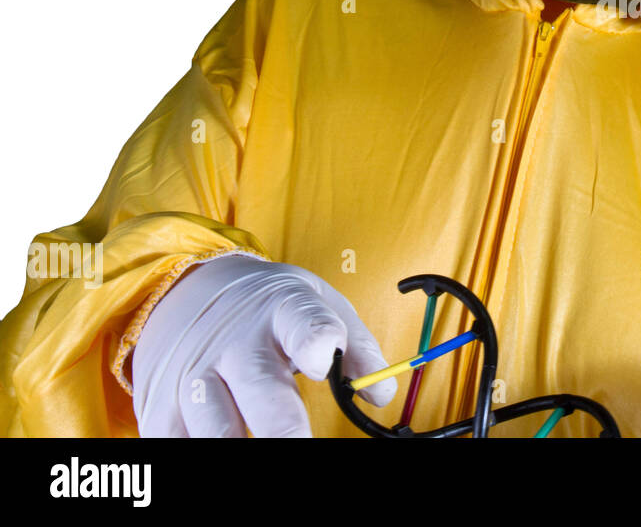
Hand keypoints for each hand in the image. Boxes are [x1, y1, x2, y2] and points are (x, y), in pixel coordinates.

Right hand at [131, 253, 395, 436]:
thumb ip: (356, 345)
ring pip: (215, 429)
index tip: (322, 361)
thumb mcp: (318, 303)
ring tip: (265, 449)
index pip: (304, 323)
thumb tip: (380, 393)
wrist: (187, 288)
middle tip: (303, 445)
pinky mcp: (160, 402)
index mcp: (283, 311)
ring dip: (240, 446)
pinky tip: (226, 445)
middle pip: (262, 393)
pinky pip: (174, 441)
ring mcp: (193, 373)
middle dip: (285, 432)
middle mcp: (235, 342)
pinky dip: (198, 452)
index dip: (316, 341)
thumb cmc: (267, 309)